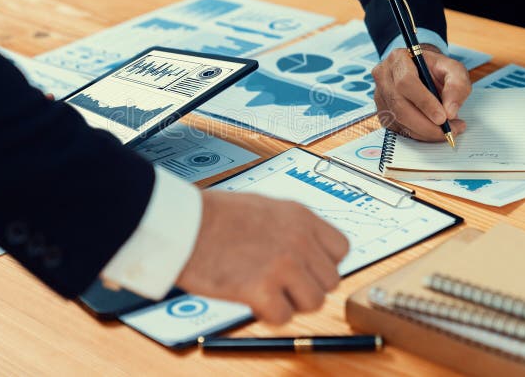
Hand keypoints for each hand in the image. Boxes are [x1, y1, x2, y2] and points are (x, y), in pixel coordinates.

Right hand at [176, 190, 348, 324]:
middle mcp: (299, 240)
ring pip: (313, 302)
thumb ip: (288, 227)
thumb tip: (304, 249)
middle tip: (283, 285)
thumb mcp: (263, 207)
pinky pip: (284, 318)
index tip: (306, 269)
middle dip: (308, 287)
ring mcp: (283, 265)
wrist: (183, 223)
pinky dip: (268, 315)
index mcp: (300, 216)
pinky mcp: (262, 289)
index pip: (341, 249)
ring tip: (266, 292)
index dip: (323, 264)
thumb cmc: (212, 214)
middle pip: (330, 280)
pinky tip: (251, 300)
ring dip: (291, 303)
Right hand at [372, 44, 470, 140]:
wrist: (422, 71)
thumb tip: (450, 112)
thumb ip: (457, 86)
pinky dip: (418, 134)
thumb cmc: (436, 69)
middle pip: (399, 106)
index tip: (443, 118)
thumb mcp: (453, 69)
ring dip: (424, 132)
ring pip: (398, 120)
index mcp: (398, 59)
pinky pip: (398, 129)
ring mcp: (380, 96)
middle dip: (426, 124)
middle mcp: (383, 77)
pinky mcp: (382, 112)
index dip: (424, 103)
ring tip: (446, 131)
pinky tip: (432, 131)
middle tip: (449, 130)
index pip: (406, 83)